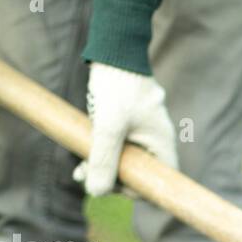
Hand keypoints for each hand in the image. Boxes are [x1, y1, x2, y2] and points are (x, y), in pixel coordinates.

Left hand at [73, 61, 177, 196]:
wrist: (114, 50)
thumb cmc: (117, 86)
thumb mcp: (107, 126)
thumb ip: (103, 160)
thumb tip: (96, 192)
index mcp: (161, 143)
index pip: (162, 180)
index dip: (141, 190)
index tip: (115, 186)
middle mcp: (156, 140)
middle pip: (141, 173)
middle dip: (114, 179)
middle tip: (89, 177)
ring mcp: (142, 131)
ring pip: (126, 161)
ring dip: (104, 168)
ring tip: (79, 170)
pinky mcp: (128, 123)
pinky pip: (118, 147)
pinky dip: (102, 154)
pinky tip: (81, 156)